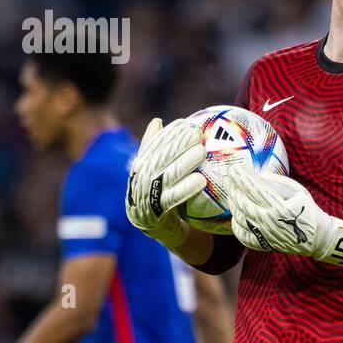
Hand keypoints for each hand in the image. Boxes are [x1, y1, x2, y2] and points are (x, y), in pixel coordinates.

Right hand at [125, 117, 206, 249]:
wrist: (147, 221)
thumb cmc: (154, 188)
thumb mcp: (152, 167)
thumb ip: (154, 146)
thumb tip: (157, 121)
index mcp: (141, 164)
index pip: (154, 145)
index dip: (169, 133)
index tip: (184, 123)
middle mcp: (143, 177)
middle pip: (162, 157)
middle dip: (179, 144)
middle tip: (197, 135)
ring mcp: (149, 193)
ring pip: (169, 174)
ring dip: (185, 162)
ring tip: (201, 152)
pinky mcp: (158, 210)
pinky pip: (174, 197)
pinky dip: (187, 188)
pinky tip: (201, 180)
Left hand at [224, 168, 342, 269]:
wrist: (317, 238)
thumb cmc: (308, 211)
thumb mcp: (298, 192)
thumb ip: (277, 182)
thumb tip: (257, 175)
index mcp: (279, 207)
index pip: (254, 189)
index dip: (242, 178)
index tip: (234, 168)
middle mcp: (269, 222)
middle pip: (242, 203)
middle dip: (233, 189)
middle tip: (228, 178)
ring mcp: (264, 235)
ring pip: (240, 218)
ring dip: (232, 204)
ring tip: (231, 194)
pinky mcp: (263, 244)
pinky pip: (242, 235)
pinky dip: (236, 224)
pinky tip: (236, 215)